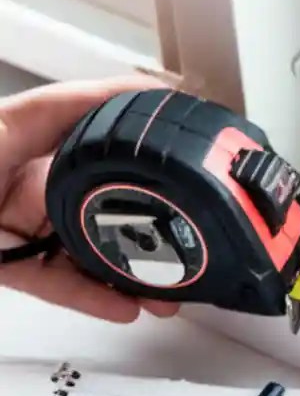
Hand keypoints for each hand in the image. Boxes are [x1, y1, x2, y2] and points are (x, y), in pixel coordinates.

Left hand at [0, 75, 179, 322]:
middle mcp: (30, 185)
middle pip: (106, 214)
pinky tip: (124, 305)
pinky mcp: (6, 264)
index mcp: (36, 143)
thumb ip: (78, 105)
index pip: (105, 151)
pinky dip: (92, 297)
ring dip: (130, 277)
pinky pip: (57, 283)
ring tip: (164, 293)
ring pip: (88, 256)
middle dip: (150, 237)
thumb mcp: (20, 119)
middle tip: (185, 251)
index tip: (186, 179)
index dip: (149, 167)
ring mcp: (20, 227)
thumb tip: (144, 90)